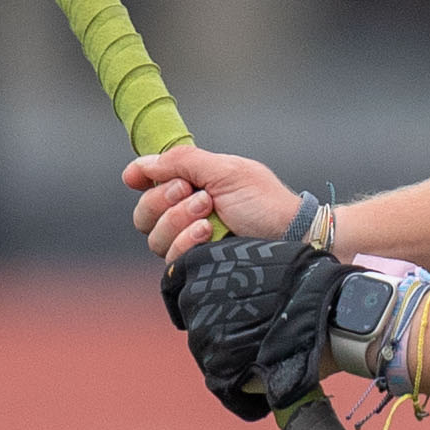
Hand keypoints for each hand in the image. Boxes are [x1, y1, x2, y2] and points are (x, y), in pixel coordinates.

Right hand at [125, 146, 297, 258]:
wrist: (292, 235)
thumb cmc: (264, 201)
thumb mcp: (225, 170)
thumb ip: (182, 162)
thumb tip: (140, 165)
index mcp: (191, 187)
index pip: (148, 186)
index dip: (140, 180)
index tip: (137, 178)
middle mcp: (185, 217)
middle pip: (144, 214)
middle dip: (165, 199)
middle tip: (200, 194)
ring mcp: (191, 244)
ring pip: (155, 237)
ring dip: (178, 219)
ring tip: (209, 211)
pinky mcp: (198, 267)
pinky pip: (171, 258)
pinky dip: (185, 242)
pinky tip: (207, 233)